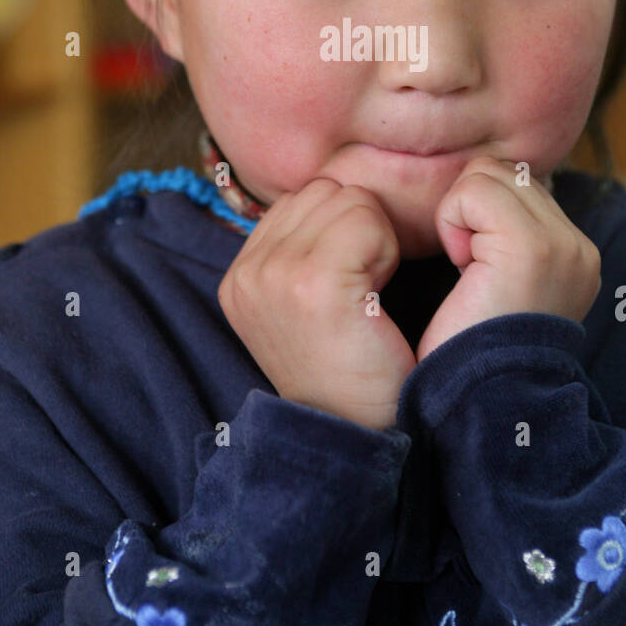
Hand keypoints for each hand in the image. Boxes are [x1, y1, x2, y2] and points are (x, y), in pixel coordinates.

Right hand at [218, 177, 415, 430]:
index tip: (348, 289)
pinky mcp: (311, 283)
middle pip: (327, 190)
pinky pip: (367, 222)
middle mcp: (245, 274)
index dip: (342, 231)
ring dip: (376, 240)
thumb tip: (332, 192)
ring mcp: (273, 276)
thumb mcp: (305, 306)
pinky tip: (376, 302)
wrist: (360, 434)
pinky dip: (387, 254)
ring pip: (349, 199)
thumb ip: (302, 248)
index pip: (303, 197)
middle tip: (362, 294)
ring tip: (367, 298)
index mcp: (238, 277)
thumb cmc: (351, 370)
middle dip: (359, 229)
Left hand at [415, 157, 600, 363]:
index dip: (479, 216)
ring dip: (460, 216)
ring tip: (468, 272)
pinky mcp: (532, 247)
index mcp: (575, 258)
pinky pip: (473, 190)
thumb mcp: (501, 286)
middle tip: (468, 271)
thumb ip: (505, 236)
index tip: (474, 271)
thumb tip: (483, 188)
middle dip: (470, 211)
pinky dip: (452, 222)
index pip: (518, 185)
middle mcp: (578, 248)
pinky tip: (462, 270)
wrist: (478, 407)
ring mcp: (561, 246)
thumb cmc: (468, 352)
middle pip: (502, 172)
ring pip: (487, 174)